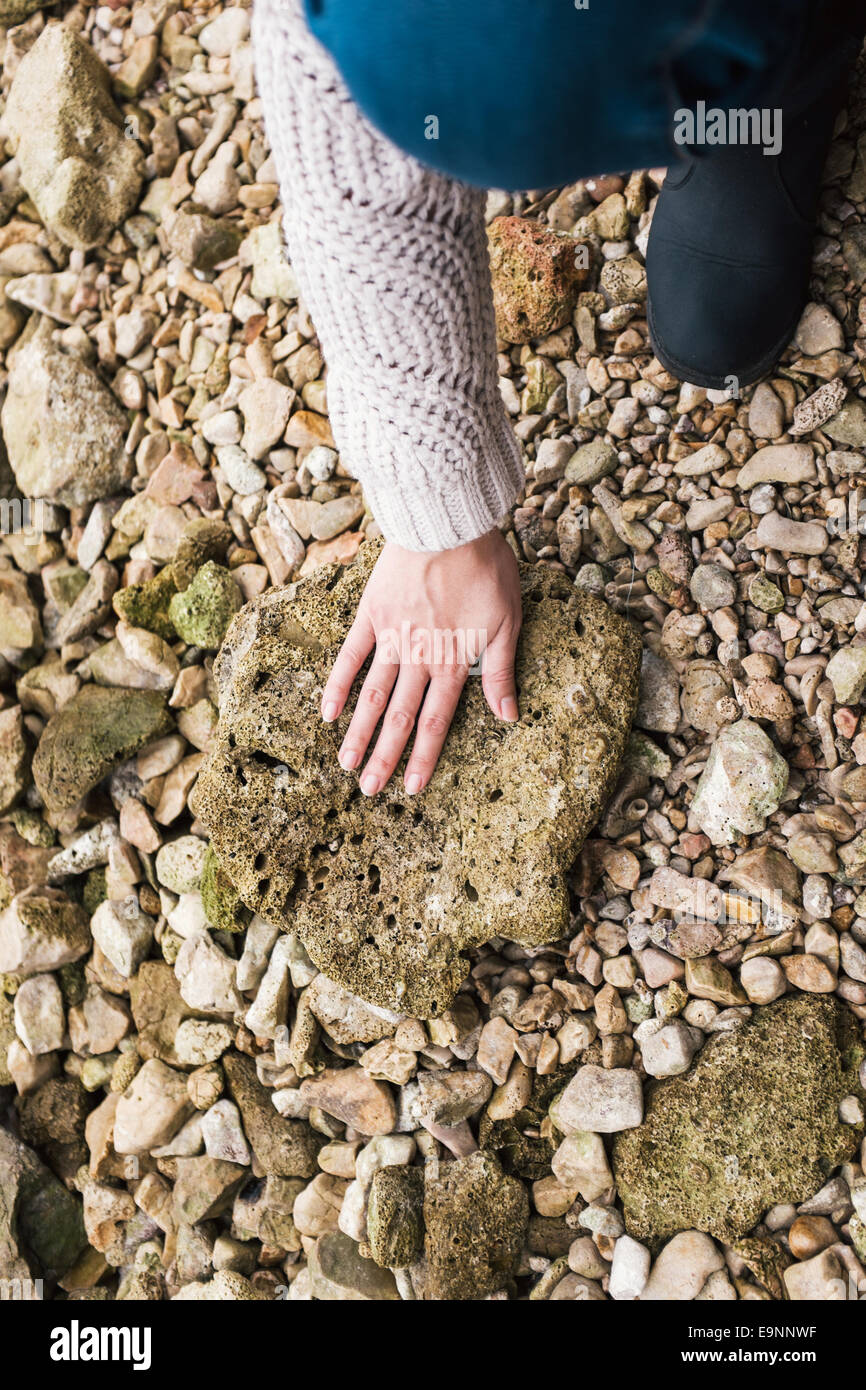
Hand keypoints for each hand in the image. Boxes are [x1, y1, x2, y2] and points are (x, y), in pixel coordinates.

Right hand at [320, 530, 521, 794]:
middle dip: (384, 757)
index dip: (423, 757)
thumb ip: (501, 671)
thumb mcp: (508, 620)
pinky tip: (326, 712)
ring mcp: (391, 637)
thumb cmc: (486, 567)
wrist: (448, 521)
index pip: (437, 721)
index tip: (410, 788)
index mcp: (454, 662)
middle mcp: (419, 657)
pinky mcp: (372, 613)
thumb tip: (507, 716)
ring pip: (373, 694)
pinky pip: (351, 655)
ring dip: (359, 732)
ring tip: (345, 764)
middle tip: (368, 791)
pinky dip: (338, 684)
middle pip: (400, 717)